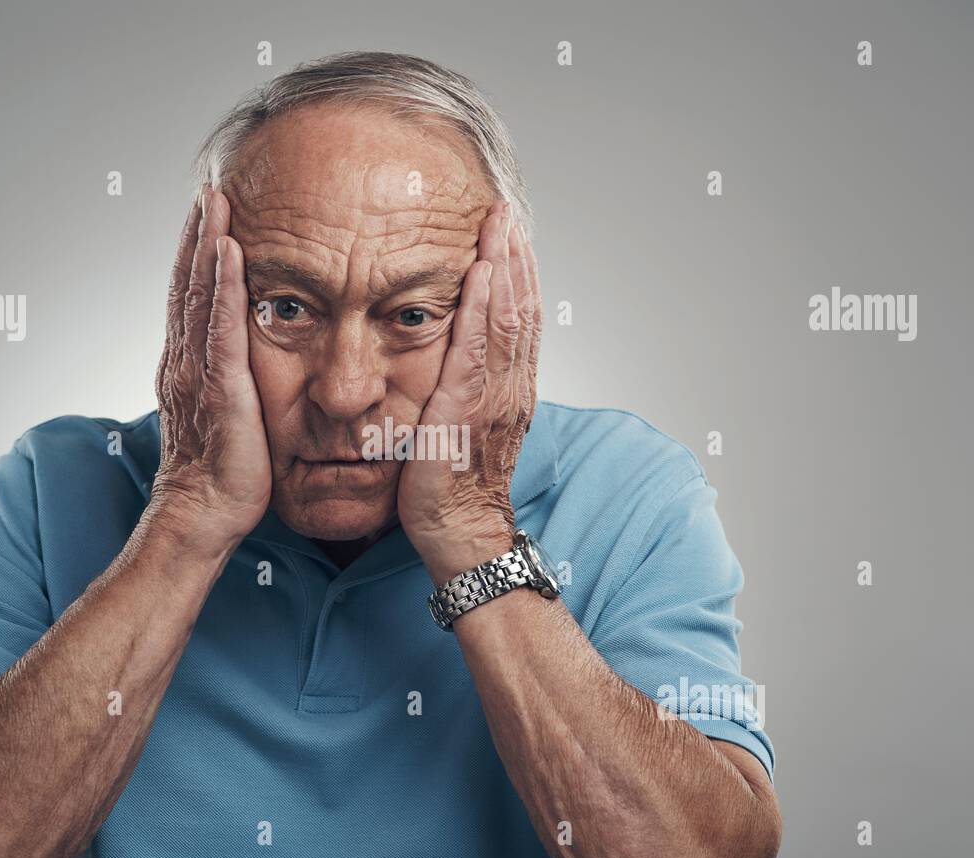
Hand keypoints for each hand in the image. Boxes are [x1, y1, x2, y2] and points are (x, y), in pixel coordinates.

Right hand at [145, 187, 270, 551]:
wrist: (203, 514)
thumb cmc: (222, 474)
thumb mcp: (227, 415)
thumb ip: (229, 381)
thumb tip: (246, 362)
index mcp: (187, 365)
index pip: (191, 297)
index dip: (196, 253)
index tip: (208, 213)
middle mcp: (184, 359)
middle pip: (188, 283)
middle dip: (197, 232)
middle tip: (209, 186)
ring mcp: (197, 371)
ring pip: (200, 294)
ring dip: (207, 243)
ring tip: (215, 199)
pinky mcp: (219, 387)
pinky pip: (221, 326)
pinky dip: (223, 285)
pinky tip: (229, 250)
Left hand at [397, 201, 541, 580]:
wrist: (459, 532)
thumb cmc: (454, 486)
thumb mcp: (464, 427)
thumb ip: (466, 390)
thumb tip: (453, 359)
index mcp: (510, 390)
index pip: (519, 320)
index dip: (517, 273)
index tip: (509, 233)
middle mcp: (511, 387)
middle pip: (521, 308)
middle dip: (514, 255)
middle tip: (505, 209)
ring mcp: (494, 395)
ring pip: (508, 319)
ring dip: (504, 266)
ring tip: (498, 222)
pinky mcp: (467, 406)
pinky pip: (479, 346)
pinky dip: (483, 305)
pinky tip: (482, 271)